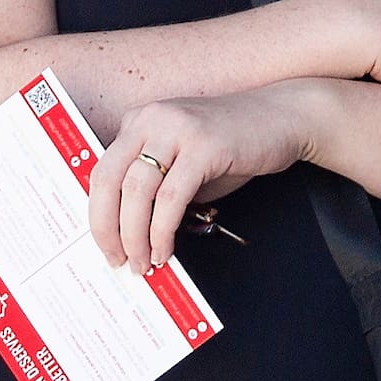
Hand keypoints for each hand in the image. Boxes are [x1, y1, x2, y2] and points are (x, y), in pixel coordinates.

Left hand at [93, 87, 318, 275]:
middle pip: (109, 180)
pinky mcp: (204, 146)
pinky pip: (170, 197)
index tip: (105, 246)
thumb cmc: (233, 145)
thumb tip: (130, 234)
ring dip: (135, 235)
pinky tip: (165, 248)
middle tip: (117, 259)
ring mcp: (177, 129)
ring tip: (143, 262)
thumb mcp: (182, 161)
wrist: (282, 118)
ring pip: (137, 191)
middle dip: (107, 228)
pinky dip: (162, 230)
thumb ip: (155, 187)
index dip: (98, 214)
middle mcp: (151, 120)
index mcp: (139, 122)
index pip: (101, 172)